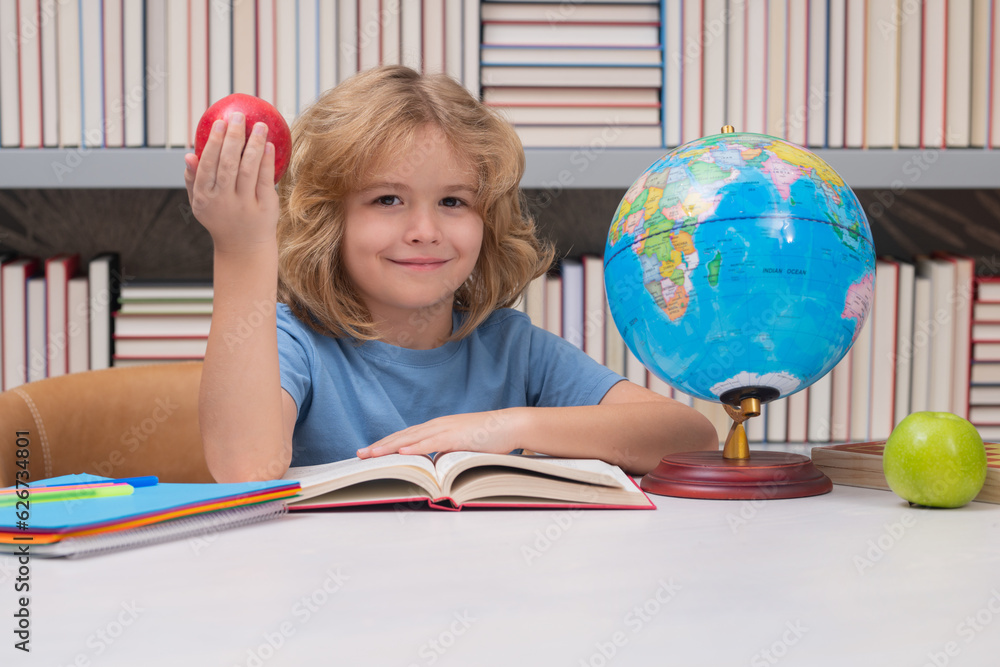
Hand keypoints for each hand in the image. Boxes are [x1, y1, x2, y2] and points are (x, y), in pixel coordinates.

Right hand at [184, 114, 278, 254]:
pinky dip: (266, 161)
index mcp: (204, 197)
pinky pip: (265, 180)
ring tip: (259, 125)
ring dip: (253, 144)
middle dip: (233, 137)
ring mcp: (245, 205)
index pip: (207, 164)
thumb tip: (188, 154)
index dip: (213, 142)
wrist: (243, 248)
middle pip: (227, 164)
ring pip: (248, 170)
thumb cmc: (220, 219)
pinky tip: (269, 145)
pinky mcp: (264, 208)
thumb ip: (193, 180)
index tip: (219, 122)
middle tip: (238, 116)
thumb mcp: (200, 204)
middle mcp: (223, 201)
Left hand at [357, 410, 520, 458]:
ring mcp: (445, 429)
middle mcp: (437, 425)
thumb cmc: (489, 438)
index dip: (386, 445)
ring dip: (389, 448)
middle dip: (379, 446)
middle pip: (402, 437)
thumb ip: (445, 454)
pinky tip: (401, 453)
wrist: (510, 425)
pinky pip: (431, 443)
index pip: (405, 437)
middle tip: (359, 455)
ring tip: (371, 455)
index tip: (369, 452)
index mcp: (437, 428)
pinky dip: (415, 448)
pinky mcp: (456, 436)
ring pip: (411, 439)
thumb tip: (433, 468)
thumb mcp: (461, 448)